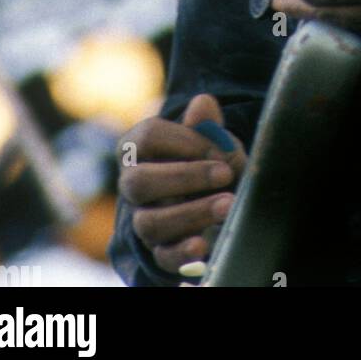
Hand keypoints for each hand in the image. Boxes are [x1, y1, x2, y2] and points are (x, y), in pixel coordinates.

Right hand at [117, 93, 246, 275]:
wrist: (213, 195)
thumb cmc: (209, 160)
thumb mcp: (212, 139)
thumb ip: (207, 124)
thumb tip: (203, 104)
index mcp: (139, 147)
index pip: (146, 137)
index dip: (185, 140)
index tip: (219, 147)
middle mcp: (133, 184)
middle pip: (138, 183)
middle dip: (185, 177)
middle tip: (225, 173)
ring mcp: (142, 218)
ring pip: (149, 222)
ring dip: (192, 213)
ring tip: (228, 204)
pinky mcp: (159, 249)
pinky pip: (162, 255)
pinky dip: (182, 252)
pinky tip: (204, 244)